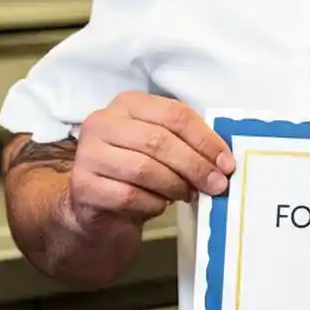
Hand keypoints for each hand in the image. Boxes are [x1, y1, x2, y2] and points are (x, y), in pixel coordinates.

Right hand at [69, 92, 234, 226]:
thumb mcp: (161, 148)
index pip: (174, 114)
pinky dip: (153, 204)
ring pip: (144, 169)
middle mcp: (103, 122)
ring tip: (189, 194)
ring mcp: (88, 153)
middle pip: (159, 141)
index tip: (226, 163)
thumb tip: (223, 160)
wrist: (96, 206)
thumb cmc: (136, 171)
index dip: (205, 139)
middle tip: (217, 185)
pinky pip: (129, 196)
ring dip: (176, 186)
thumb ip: (186, 143)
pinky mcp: (82, 185)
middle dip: (195, 165)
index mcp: (128, 103)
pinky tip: (160, 205)